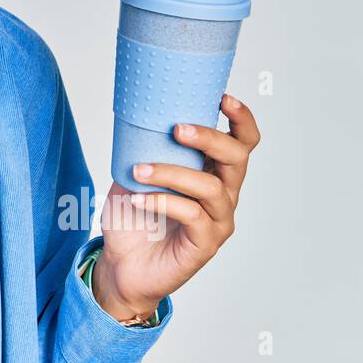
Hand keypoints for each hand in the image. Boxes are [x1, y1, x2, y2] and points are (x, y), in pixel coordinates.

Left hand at [91, 92, 261, 320]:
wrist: (121, 265)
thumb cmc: (132, 217)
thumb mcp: (134, 172)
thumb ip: (143, 147)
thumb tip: (136, 115)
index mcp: (212, 172)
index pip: (242, 142)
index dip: (241, 118)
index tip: (222, 97)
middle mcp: (223, 194)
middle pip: (237, 158)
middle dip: (210, 137)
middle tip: (177, 128)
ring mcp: (217, 221)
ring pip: (211, 188)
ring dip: (173, 172)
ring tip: (139, 170)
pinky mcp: (205, 244)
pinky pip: (192, 216)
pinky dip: (163, 201)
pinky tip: (138, 200)